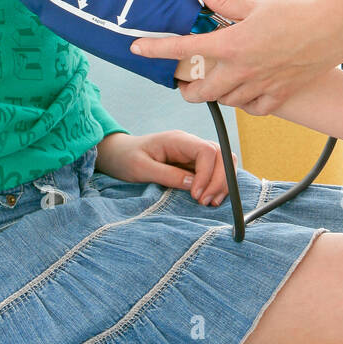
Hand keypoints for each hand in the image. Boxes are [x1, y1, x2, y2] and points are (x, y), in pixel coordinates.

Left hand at [94, 129, 237, 206]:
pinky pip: (215, 171)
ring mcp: (193, 154)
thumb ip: (167, 175)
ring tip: (210, 203)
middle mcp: (190, 145)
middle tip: (206, 202)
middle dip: (220, 180)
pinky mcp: (194, 165)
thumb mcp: (141, 168)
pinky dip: (217, 185)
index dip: (207, 174)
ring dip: (222, 183)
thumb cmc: (127, 158)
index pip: (207, 151)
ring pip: (223, 162)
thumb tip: (193, 185)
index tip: (196, 195)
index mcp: (178, 140)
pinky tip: (209, 199)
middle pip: (221, 155)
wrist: (119, 155)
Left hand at [131, 0, 342, 111]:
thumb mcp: (256, 4)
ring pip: (226, 101)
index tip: (138, 49)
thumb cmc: (297, 13)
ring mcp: (260, 86)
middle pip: (200, 92)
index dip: (156, 49)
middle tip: (184, 82)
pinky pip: (253, 109)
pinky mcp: (280, 96)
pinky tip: (246, 93)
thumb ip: (224, 2)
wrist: (334, 29)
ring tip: (218, 82)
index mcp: (231, 45)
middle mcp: (241, 71)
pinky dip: (245, 103)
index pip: (183, 49)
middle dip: (187, 89)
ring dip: (217, 94)